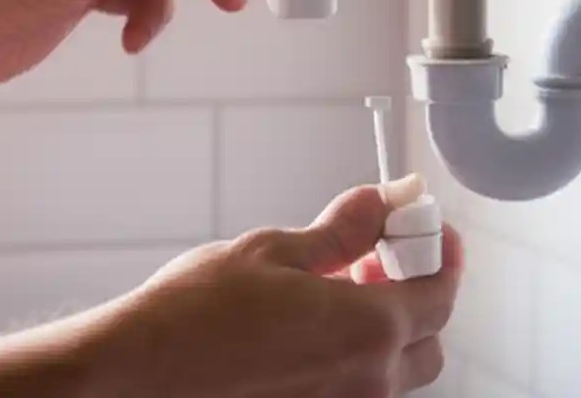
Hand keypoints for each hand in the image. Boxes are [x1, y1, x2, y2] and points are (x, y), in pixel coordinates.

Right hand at [87, 181, 463, 397]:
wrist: (138, 373)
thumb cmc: (194, 312)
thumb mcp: (272, 252)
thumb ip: (340, 232)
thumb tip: (382, 202)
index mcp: (367, 328)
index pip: (440, 293)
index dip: (443, 256)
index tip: (431, 231)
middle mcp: (366, 381)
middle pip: (428, 341)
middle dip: (417, 296)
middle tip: (375, 259)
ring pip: (392, 373)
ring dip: (384, 329)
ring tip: (333, 291)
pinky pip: (353, 390)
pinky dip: (349, 358)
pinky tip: (305, 330)